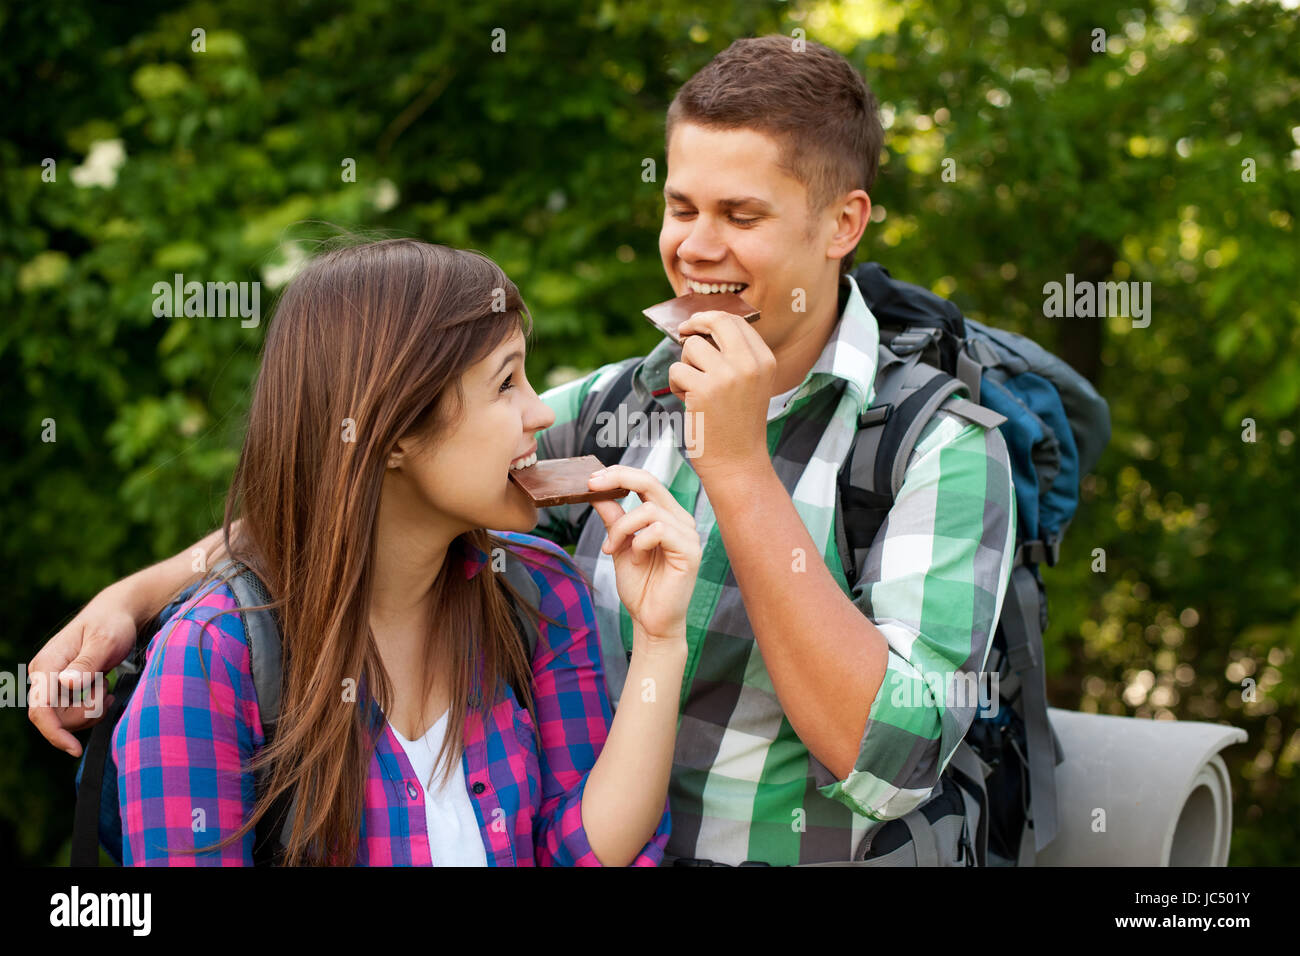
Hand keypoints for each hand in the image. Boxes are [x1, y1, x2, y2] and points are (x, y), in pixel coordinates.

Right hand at [28, 586, 137, 755]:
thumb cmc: (112, 624)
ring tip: (106, 684)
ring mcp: (51, 682)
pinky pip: (73, 712)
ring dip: (91, 710)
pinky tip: (105, 689)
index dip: (55, 733)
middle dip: (84, 713)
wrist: (117, 613)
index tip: (75, 749)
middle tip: (107, 688)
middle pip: (55, 719)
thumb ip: (87, 664)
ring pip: (65, 718)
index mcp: (47, 665)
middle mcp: (43, 675)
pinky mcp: (62, 687)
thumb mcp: (105, 643)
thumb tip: (66, 685)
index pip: (40, 710)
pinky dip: (92, 708)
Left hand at [587, 465, 700, 644]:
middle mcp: (681, 521)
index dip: (619, 474)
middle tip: (591, 486)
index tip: (591, 479)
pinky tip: (635, 560)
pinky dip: (639, 543)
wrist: (650, 621)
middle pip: (651, 482)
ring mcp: (689, 535)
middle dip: (617, 479)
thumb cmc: (640, 587)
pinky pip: (659, 530)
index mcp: (667, 516)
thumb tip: (597, 493)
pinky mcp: (690, 552)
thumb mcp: (619, 545)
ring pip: (649, 510)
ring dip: (622, 528)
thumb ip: (613, 519)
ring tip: (614, 549)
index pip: (646, 481)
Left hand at [669, 310, 776, 479]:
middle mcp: (749, 364)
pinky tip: (688, 402)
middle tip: (683, 331)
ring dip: (685, 365)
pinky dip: (676, 385)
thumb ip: (737, 356)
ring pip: (692, 347)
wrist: (737, 463)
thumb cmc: (738, 425)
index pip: (737, 321)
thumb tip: (704, 326)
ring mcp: (727, 375)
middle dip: (695, 323)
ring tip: (693, 388)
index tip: (697, 323)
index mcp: (765, 360)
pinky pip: (677, 370)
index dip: (712, 318)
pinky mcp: (703, 389)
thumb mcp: (751, 384)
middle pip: (716, 321)